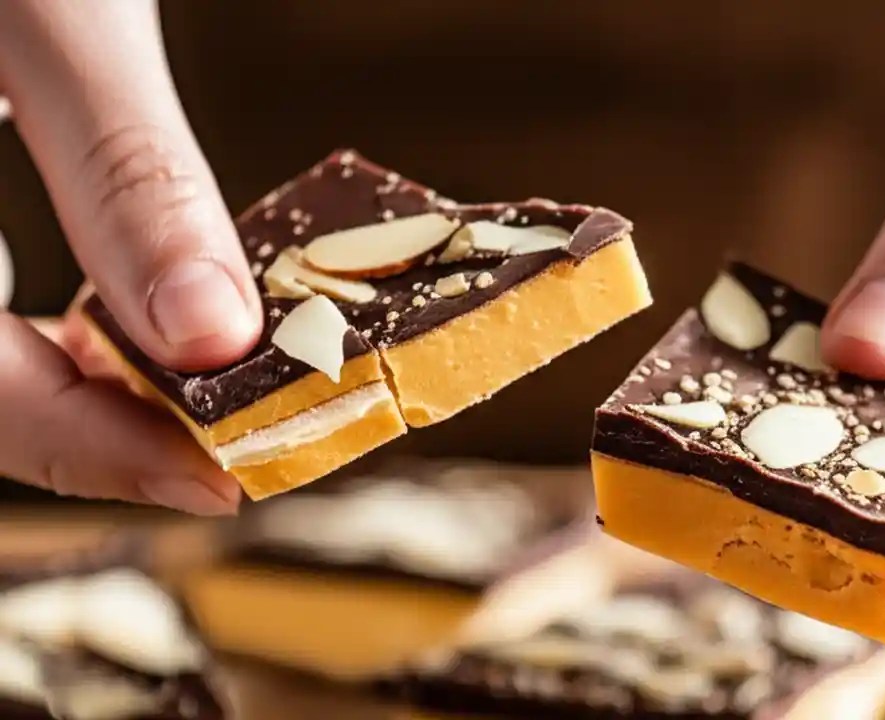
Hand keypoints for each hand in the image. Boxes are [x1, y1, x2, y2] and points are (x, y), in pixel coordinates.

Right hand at [0, 0, 260, 513]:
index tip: (232, 476)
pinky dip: (48, 328)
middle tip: (237, 445)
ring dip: (80, 389)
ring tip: (202, 399)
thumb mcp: (48, 10)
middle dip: (101, 431)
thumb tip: (215, 336)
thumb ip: (123, 172)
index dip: (98, 454)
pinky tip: (125, 321)